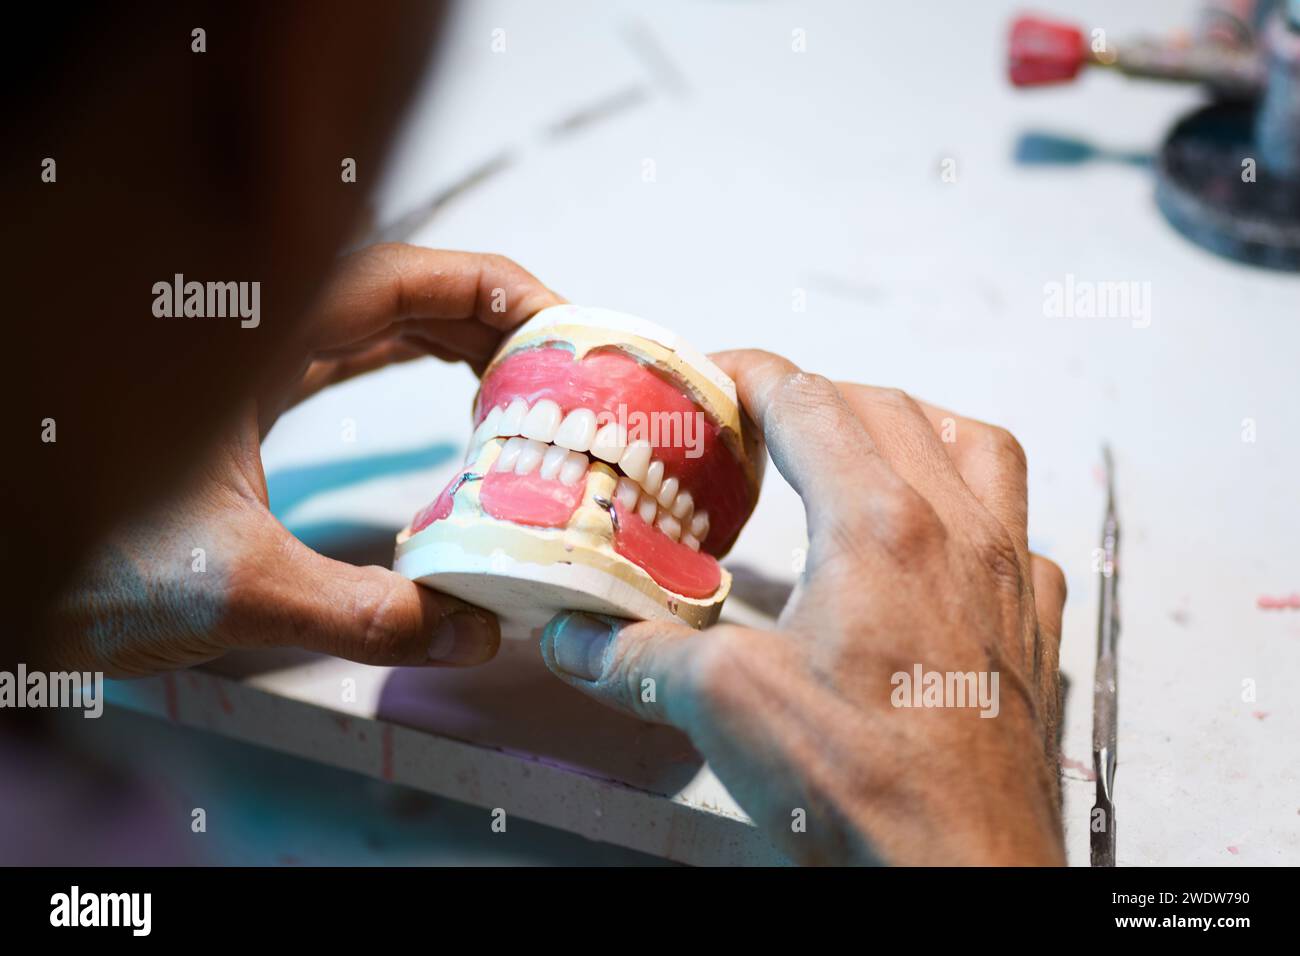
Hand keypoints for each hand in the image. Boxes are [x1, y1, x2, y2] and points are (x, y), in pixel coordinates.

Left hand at [41, 244, 563, 676]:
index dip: (497, 291)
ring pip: (379, 317)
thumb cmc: (87, 562)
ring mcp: (249, 357)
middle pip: (404, 288)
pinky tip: (454, 393)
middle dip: (494, 317)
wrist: (7, 574)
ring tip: (530, 379)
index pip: (403, 276)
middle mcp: (255, 329)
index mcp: (254, 336)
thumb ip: (363, 613)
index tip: (565, 329)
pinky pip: (352, 352)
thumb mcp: (238, 589)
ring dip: (460, 338)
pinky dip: (415, 362)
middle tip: (569, 366)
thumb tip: (472, 633)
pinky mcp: (246, 394)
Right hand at [540, 349, 1066, 864]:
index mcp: (880, 526)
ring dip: (913, 427)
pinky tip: (939, 549)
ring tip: (861, 448)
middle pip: (886, 407)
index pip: (809, 400)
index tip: (712, 381)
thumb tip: (578, 639)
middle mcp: (957, 534)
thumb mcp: (722, 706)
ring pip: (977, 449)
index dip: (750, 376)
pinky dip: (976, 514)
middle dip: (813, 394)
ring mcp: (1008, 579)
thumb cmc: (869, 793)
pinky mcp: (1031, 632)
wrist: (960, 876)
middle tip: (757, 420)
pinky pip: (1020, 534)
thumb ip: (639, 656)